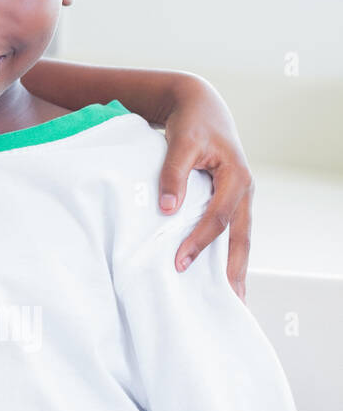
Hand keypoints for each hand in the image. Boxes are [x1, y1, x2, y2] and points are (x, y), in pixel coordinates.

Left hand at [157, 76, 252, 301]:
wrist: (201, 108)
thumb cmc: (191, 124)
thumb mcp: (180, 143)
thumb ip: (173, 174)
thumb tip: (167, 209)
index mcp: (236, 177)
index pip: (219, 218)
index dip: (199, 241)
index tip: (179, 263)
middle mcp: (244, 190)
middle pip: (241, 237)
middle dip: (235, 270)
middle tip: (230, 302)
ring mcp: (240, 197)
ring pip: (240, 238)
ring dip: (236, 267)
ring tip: (234, 299)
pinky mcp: (230, 200)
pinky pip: (231, 231)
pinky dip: (228, 253)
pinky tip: (221, 273)